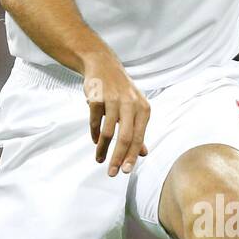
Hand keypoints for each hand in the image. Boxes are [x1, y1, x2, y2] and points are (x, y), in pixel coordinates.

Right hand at [83, 58, 149, 174]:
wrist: (103, 65)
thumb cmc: (121, 90)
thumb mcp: (134, 108)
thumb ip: (139, 131)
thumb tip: (144, 153)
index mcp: (143, 109)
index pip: (138, 138)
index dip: (132, 156)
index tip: (125, 172)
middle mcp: (130, 104)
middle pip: (125, 138)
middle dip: (118, 158)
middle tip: (112, 173)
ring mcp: (113, 100)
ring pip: (108, 132)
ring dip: (103, 149)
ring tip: (100, 160)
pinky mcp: (97, 97)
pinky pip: (95, 121)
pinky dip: (94, 134)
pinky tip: (95, 142)